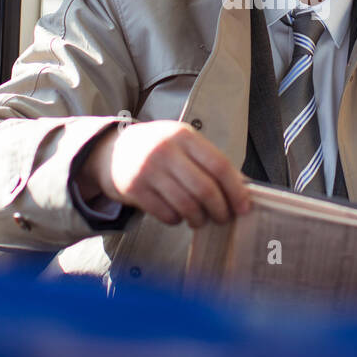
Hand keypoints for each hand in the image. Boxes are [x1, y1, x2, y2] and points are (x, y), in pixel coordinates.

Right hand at [76, 120, 250, 227]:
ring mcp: (148, 170)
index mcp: (184, 137)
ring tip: (200, 220)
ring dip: (199, 219)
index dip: (235, 190)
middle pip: (204, 188)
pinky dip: (177, 220)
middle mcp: (166, 151)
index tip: (244, 207)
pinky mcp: (134, 189)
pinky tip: (178, 216)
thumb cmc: (159, 150)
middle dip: (220, 210)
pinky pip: (166, 213)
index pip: (219, 165)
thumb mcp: (184, 145)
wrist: (112, 151)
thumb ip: (210, 162)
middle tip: (223, 218)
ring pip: (186, 204)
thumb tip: (244, 187)